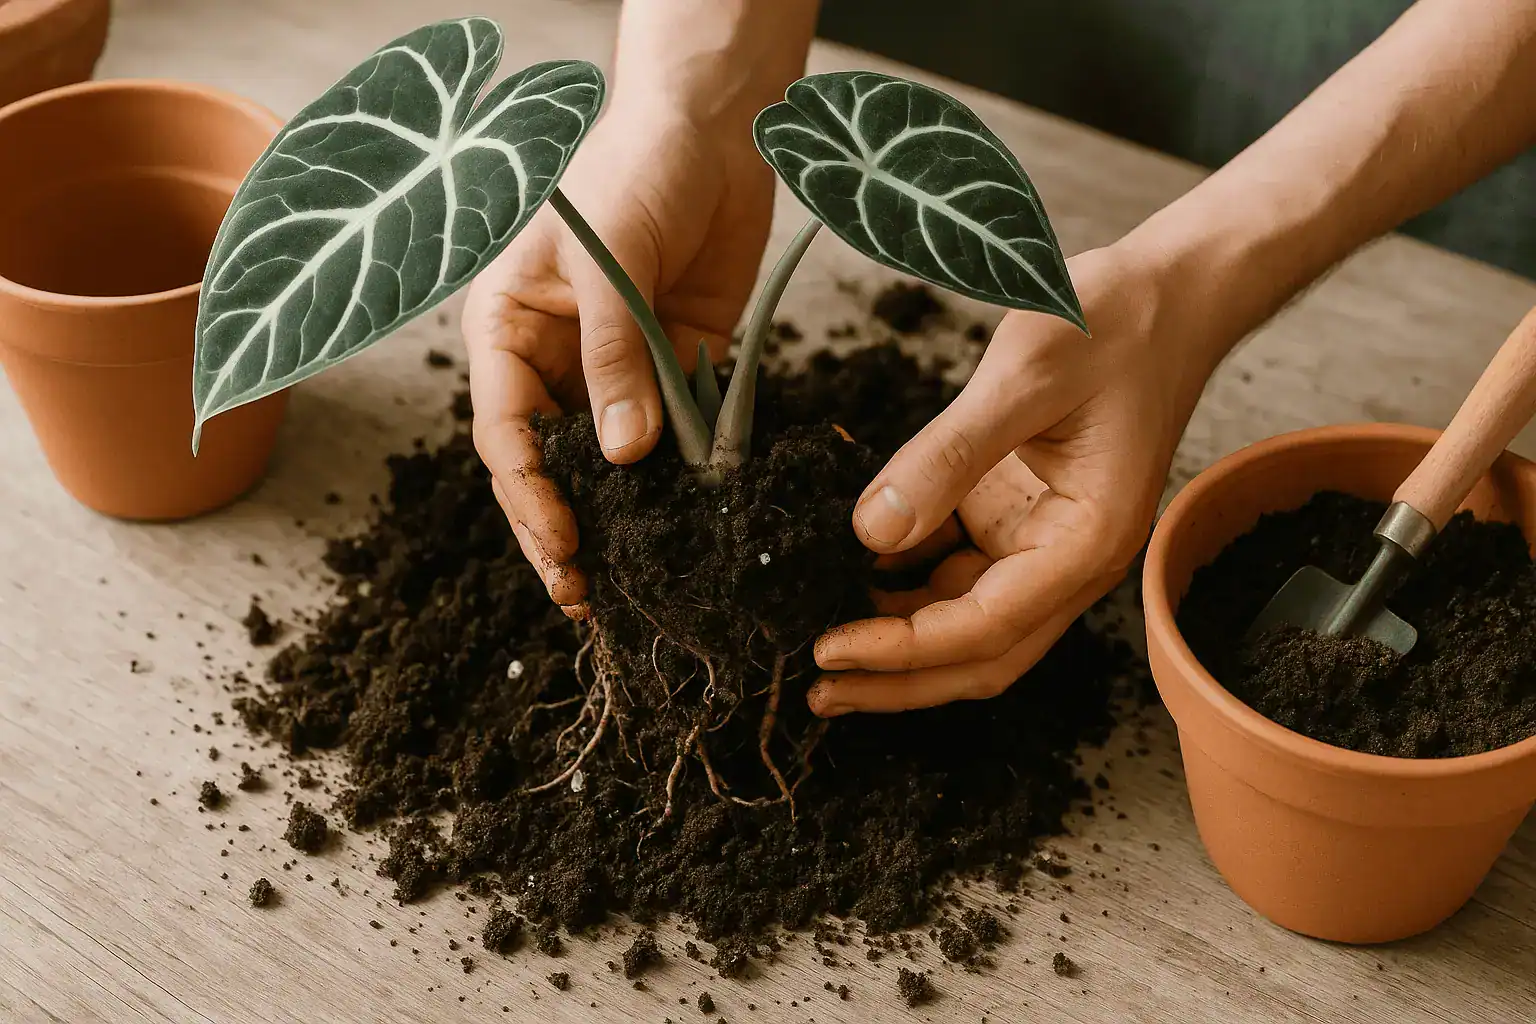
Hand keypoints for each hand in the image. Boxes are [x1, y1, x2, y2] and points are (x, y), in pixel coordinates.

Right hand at [462, 99, 775, 610]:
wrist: (713, 130)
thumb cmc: (633, 169)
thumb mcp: (606, 257)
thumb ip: (613, 354)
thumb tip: (625, 456)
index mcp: (509, 330)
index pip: (506, 432)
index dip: (530, 497)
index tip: (562, 547)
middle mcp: (556, 362)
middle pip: (551, 465)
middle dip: (563, 530)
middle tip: (584, 595)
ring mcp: (618, 372)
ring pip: (611, 466)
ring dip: (620, 522)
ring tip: (633, 585)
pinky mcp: (678, 372)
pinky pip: (675, 439)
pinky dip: (679, 484)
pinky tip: (687, 528)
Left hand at [806, 245, 1218, 715]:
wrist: (1170, 292)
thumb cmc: (1116, 323)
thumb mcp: (1023, 376)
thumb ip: (947, 457)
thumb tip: (872, 532)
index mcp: (1087, 542)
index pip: (982, 628)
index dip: (901, 650)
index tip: (830, 650)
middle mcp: (1068, 558)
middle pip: (976, 653)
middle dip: (896, 679)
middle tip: (816, 690)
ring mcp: (1043, 541)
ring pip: (962, 619)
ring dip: (896, 635)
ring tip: (818, 637)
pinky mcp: (1018, 514)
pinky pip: (957, 568)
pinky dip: (905, 580)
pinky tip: (851, 570)